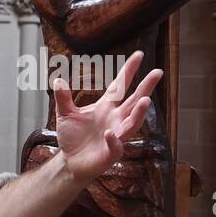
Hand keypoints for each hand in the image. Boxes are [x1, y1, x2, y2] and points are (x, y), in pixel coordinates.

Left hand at [52, 50, 161, 183]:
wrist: (70, 161)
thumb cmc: (73, 137)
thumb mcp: (65, 114)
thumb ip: (64, 98)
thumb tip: (58, 80)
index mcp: (106, 106)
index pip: (121, 85)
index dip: (129, 70)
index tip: (139, 54)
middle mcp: (116, 119)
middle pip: (135, 101)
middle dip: (146, 87)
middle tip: (157, 73)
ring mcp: (116, 135)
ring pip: (133, 123)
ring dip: (139, 113)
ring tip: (146, 101)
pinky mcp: (111, 153)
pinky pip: (116, 146)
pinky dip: (114, 140)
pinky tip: (110, 133)